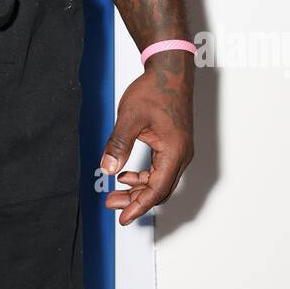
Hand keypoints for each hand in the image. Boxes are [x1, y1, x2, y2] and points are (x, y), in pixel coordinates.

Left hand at [100, 57, 193, 223]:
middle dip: (135, 200)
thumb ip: (118, 144)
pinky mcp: (174, 144)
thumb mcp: (130, 117)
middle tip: (111, 204)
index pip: (157, 190)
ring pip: (160, 181)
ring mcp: (179, 150)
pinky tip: (126, 174)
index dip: (139, 206)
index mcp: (174, 152)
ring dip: (138, 189)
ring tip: (115, 192)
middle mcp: (181, 155)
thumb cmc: (155, 90)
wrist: (170, 70)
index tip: (123, 218)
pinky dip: (143, 176)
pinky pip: (160, 169)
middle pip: (159, 190)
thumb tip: (108, 169)